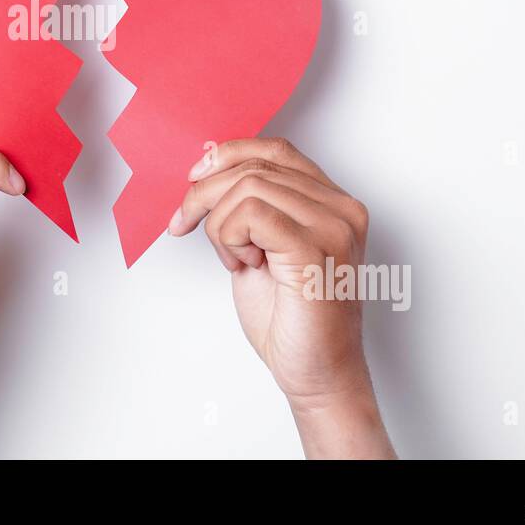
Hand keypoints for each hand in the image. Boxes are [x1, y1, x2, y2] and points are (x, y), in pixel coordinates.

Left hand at [168, 137, 394, 458]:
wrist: (315, 375)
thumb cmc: (289, 319)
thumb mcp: (260, 246)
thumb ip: (249, 207)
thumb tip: (207, 169)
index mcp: (332, 202)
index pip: (276, 149)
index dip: (228, 155)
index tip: (193, 178)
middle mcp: (341, 208)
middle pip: (255, 165)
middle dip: (204, 193)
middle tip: (184, 224)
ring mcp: (333, 226)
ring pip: (248, 186)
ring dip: (220, 224)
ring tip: (235, 260)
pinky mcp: (316, 248)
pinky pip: (250, 213)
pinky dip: (229, 238)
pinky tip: (243, 265)